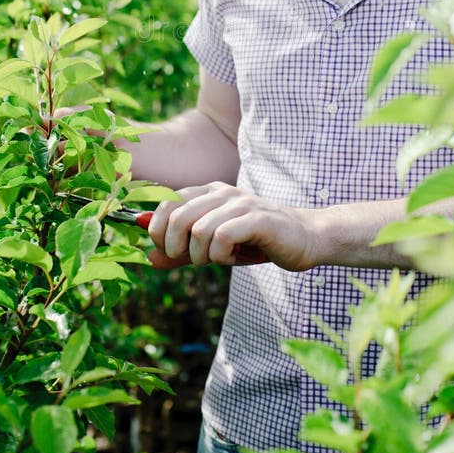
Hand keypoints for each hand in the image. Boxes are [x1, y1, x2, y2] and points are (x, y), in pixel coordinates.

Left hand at [146, 181, 321, 270]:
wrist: (303, 237)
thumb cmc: (256, 241)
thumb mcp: (213, 247)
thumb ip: (181, 252)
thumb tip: (150, 259)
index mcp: (208, 192)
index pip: (167, 203)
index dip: (159, 231)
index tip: (169, 252)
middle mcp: (222, 192)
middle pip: (178, 218)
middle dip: (176, 248)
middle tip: (193, 260)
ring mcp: (241, 203)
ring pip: (199, 231)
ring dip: (202, 256)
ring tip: (219, 258)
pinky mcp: (258, 219)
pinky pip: (223, 237)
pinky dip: (221, 256)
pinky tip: (234, 257)